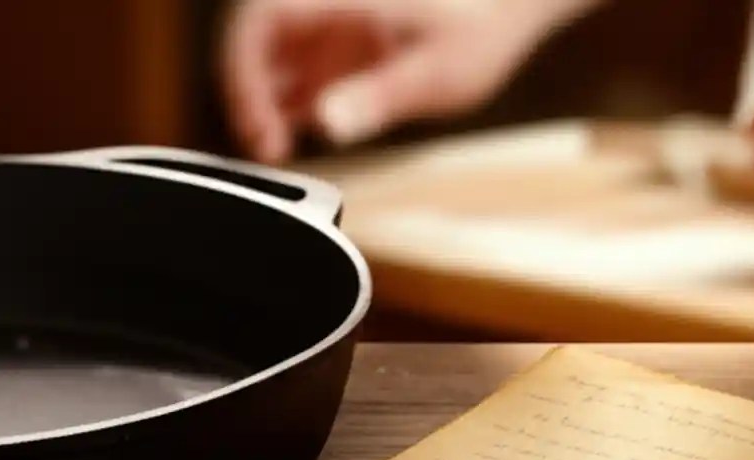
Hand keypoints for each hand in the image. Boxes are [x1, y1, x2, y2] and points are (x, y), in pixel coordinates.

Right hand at [221, 0, 594, 163]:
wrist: (511, 9)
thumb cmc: (482, 27)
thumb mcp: (438, 72)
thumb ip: (381, 95)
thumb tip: (326, 122)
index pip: (259, 20)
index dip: (241, 70)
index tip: (258, 123)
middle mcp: (326, 9)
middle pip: (253, 42)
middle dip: (246, 94)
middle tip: (268, 148)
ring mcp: (330, 31)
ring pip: (269, 63)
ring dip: (261, 106)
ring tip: (276, 152)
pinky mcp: (340, 55)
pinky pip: (295, 79)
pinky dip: (284, 110)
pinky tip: (293, 142)